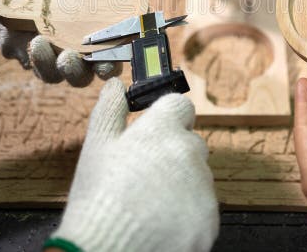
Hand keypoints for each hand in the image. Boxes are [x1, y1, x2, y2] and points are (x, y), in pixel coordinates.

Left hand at [0, 0, 132, 85]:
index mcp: (100, 25)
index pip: (123, 41)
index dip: (131, 45)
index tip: (130, 42)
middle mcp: (85, 47)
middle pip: (104, 69)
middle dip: (105, 69)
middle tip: (102, 64)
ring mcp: (62, 59)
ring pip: (76, 77)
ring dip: (73, 70)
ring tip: (65, 56)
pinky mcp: (38, 65)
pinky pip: (45, 73)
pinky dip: (43, 61)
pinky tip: (37, 43)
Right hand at [46, 78, 218, 251]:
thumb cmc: (98, 198)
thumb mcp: (97, 146)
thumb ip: (111, 110)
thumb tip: (117, 86)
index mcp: (163, 129)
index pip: (181, 106)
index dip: (167, 118)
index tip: (154, 132)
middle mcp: (190, 152)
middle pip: (190, 143)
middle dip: (172, 154)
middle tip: (143, 176)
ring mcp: (203, 186)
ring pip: (197, 177)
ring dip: (181, 184)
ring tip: (148, 203)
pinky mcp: (210, 218)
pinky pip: (202, 207)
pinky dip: (187, 213)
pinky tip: (160, 221)